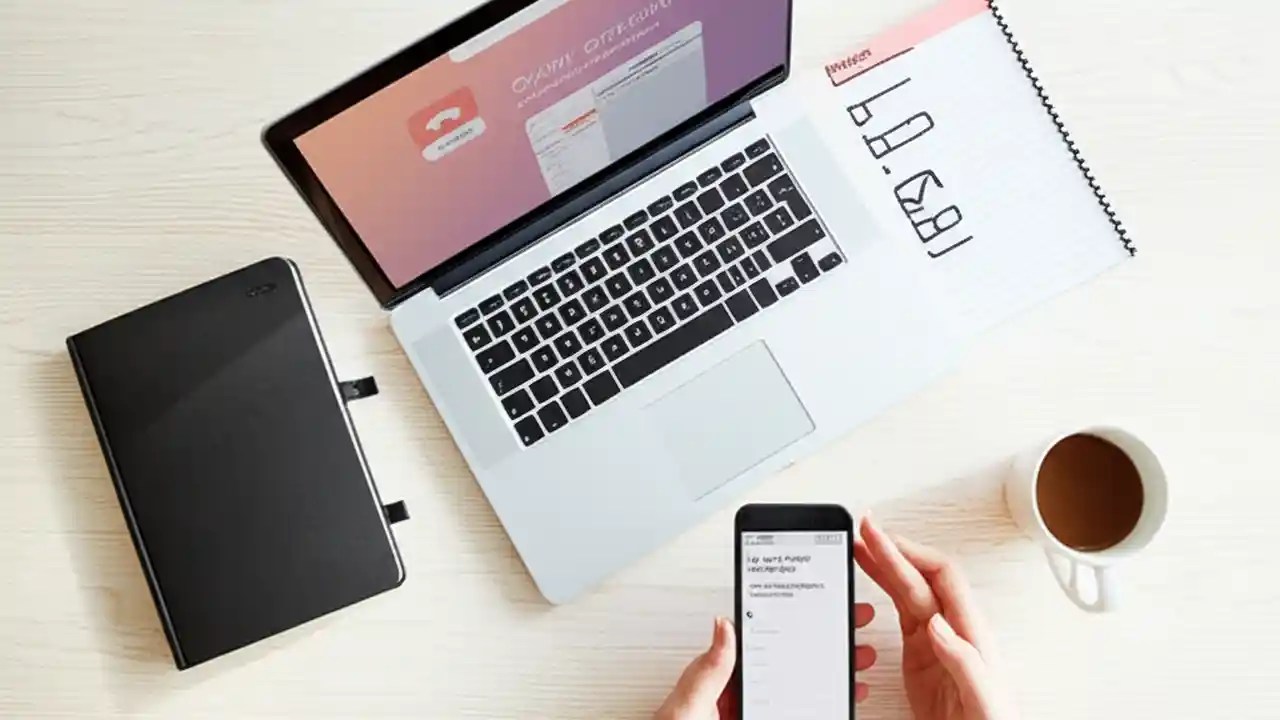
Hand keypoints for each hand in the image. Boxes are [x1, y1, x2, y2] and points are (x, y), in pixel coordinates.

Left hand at [655, 605, 878, 718]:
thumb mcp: (689, 704)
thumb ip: (708, 669)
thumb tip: (723, 625)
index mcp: (720, 679)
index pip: (763, 640)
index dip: (794, 621)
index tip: (819, 606)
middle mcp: (740, 695)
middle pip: (790, 661)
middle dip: (824, 644)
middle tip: (853, 629)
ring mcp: (755, 711)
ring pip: (801, 687)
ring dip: (831, 673)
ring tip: (858, 663)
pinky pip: (802, 710)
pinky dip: (825, 705)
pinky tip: (842, 698)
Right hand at [855, 515, 1017, 719]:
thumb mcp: (983, 699)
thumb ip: (963, 660)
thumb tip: (937, 623)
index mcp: (970, 633)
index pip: (940, 576)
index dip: (910, 552)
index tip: (882, 538)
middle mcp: (952, 629)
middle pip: (919, 576)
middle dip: (891, 549)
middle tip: (864, 528)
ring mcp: (934, 641)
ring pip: (907, 589)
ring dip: (884, 564)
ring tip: (860, 545)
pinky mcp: (919, 654)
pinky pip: (899, 611)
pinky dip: (882, 589)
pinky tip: (870, 579)